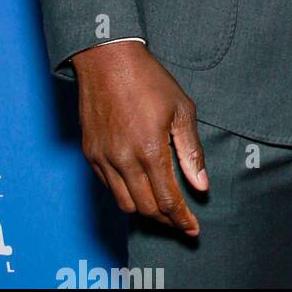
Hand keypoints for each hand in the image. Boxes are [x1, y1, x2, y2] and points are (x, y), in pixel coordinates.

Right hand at [71, 41, 207, 234]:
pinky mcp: (90, 155)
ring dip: (144, 211)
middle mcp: (124, 161)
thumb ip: (190, 151)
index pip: (167, 199)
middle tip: (181, 221)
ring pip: (124, 203)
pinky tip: (139, 187)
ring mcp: (104, 160)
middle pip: (145, 208)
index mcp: (150, 150)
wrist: (108, 62)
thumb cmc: (149, 81)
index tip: (193, 229)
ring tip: (162, 208)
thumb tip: (200, 185)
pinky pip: (108, 187)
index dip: (181, 219)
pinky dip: (126, 194)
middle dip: (165, 219)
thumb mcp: (181, 110)